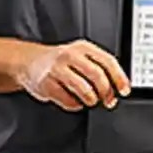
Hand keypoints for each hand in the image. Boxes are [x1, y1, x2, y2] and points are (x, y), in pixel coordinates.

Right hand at [15, 39, 130, 110]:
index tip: (124, 91)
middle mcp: (70, 55)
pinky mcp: (47, 84)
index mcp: (83, 47)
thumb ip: (98, 68)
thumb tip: (117, 87)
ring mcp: (57, 69)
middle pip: (97, 76)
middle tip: (107, 100)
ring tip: (90, 100)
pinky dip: (75, 104)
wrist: (28, 61)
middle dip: (106, 92)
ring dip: (91, 100)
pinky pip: (68, 100)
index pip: (107, 61)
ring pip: (84, 89)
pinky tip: (72, 99)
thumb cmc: (59, 62)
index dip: (119, 78)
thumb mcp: (80, 56)